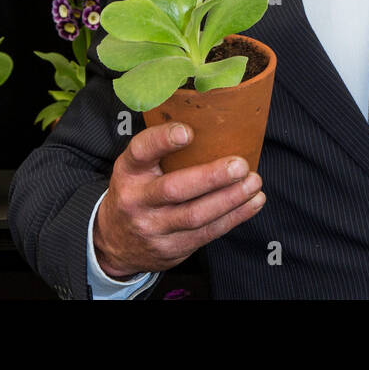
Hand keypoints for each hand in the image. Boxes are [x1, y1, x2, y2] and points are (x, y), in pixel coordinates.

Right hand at [94, 121, 265, 279]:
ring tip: (253, 182)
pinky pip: (207, 233)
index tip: (188, 132)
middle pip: (174, 189)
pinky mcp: (172, 248)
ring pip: (195, 215)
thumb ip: (163, 149)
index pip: (141, 152)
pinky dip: (234, 217)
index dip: (163, 141)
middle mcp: (137, 200)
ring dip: (230, 199)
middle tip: (239, 165)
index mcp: (130, 171)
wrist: (115, 243)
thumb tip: (212, 121)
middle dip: (211, 177)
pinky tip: (252, 202)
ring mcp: (154, 228)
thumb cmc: (137, 192)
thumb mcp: (138, 167)